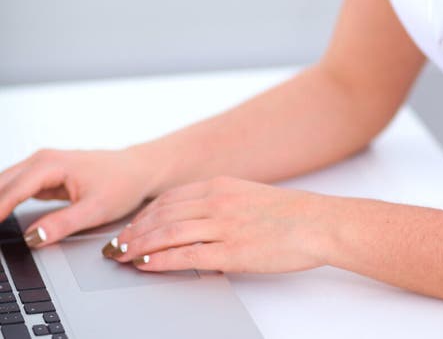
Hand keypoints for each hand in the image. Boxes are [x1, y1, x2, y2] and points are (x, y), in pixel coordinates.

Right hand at [0, 147, 156, 244]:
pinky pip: (14, 188)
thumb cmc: (121, 184)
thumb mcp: (95, 210)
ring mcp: (42, 166)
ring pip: (5, 184)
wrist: (137, 170)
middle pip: (2, 183)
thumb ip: (62, 224)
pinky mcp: (43, 176)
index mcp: (52, 164)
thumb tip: (32, 237)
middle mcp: (42, 160)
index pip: (12, 190)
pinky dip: (3, 201)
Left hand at [103, 175, 333, 273]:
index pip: (170, 199)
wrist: (317, 222)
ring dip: (140, 245)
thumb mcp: (247, 197)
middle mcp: (217, 201)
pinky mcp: (232, 251)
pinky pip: (187, 255)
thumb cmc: (287, 214)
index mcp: (221, 186)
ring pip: (168, 233)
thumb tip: (193, 221)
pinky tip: (148, 265)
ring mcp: (223, 226)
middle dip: (134, 230)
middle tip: (115, 244)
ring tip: (122, 256)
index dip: (144, 214)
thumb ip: (219, 204)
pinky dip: (162, 260)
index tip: (130, 226)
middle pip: (163, 214)